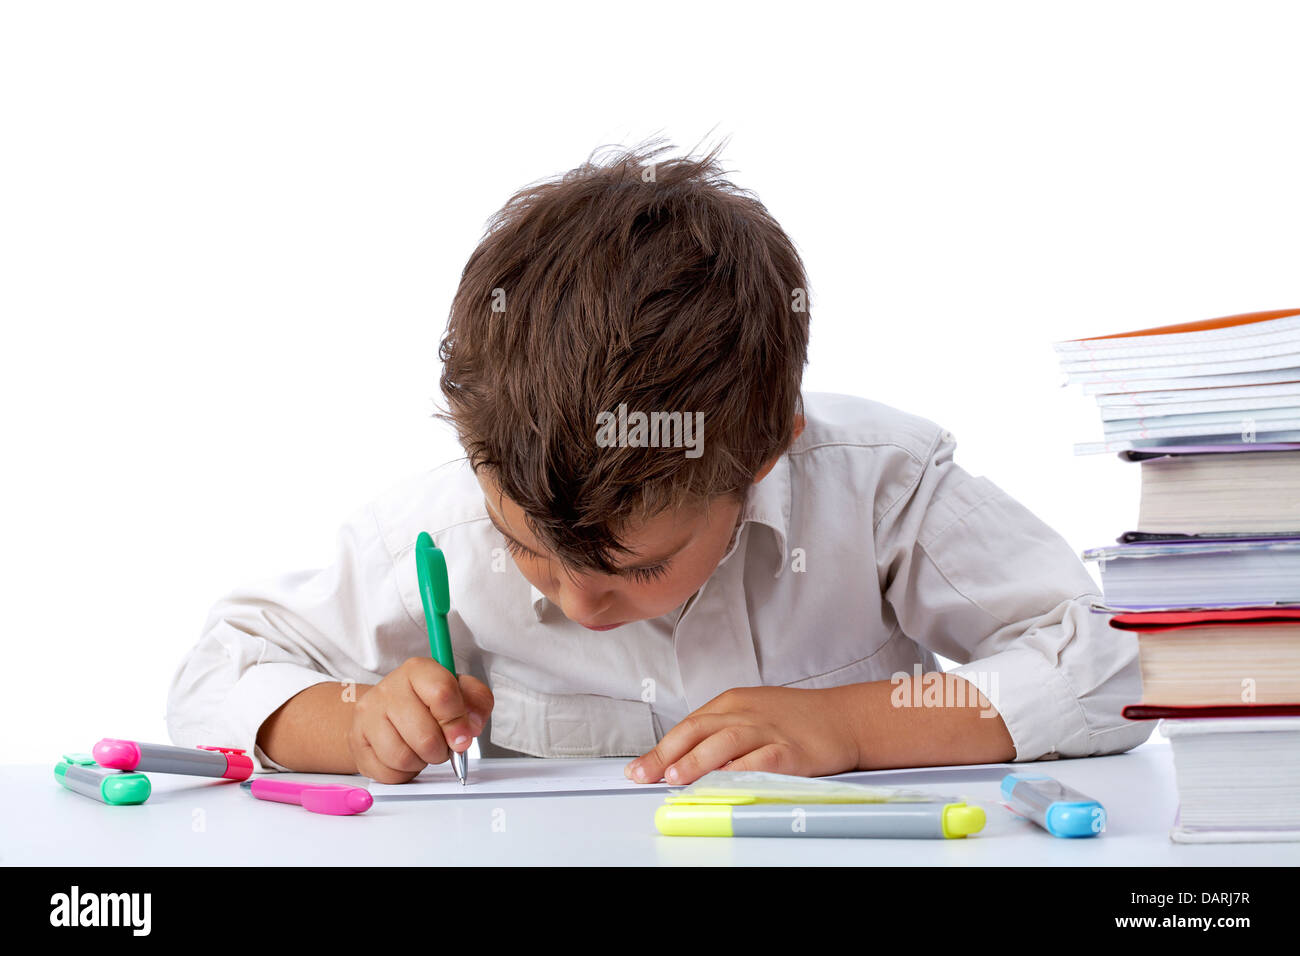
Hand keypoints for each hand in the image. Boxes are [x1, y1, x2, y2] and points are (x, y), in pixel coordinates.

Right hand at [348, 657, 493, 783]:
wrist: (385, 711)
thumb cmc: (426, 702)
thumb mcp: (460, 692)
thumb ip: (476, 703)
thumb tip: (471, 728)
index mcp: (418, 670)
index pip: (442, 695)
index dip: (458, 723)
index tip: (463, 737)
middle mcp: (389, 688)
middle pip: (424, 735)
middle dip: (441, 750)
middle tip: (441, 746)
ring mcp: (368, 715)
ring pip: (403, 757)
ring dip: (421, 762)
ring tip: (422, 750)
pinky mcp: (356, 741)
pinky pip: (386, 773)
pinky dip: (403, 773)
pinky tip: (405, 757)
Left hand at [624, 685, 861, 785]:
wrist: (844, 718)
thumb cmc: (796, 719)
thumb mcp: (752, 713)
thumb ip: (720, 732)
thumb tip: (681, 759)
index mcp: (732, 703)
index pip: (688, 725)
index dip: (660, 749)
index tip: (638, 768)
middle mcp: (746, 713)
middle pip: (698, 730)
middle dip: (666, 755)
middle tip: (644, 774)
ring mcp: (768, 730)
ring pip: (723, 742)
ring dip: (695, 761)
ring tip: (674, 778)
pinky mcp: (789, 751)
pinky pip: (758, 761)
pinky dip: (737, 772)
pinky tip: (719, 784)